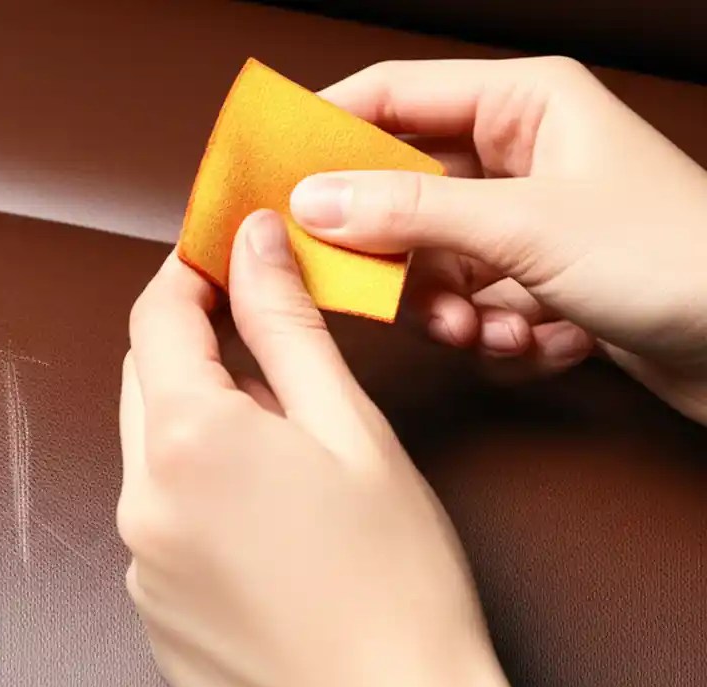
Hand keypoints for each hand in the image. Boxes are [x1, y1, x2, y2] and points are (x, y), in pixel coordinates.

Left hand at [119, 210, 523, 686]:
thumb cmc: (396, 585)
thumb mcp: (350, 432)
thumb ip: (286, 328)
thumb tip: (254, 244)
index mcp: (186, 441)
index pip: (155, 316)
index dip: (190, 272)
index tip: (227, 252)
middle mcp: (139, 499)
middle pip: (144, 379)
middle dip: (195, 348)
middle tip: (272, 350)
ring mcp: (137, 559)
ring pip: (152, 451)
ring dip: (201, 426)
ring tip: (292, 460)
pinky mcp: (149, 607)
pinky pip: (159, 517)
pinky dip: (197, 493)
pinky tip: (268, 524)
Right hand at [291, 56, 706, 422]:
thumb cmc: (675, 257)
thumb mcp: (525, 226)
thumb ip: (408, 210)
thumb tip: (311, 199)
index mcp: (522, 102)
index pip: (391, 96)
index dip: (325, 131)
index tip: (269, 176)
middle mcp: (519, 153)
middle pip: (402, 189)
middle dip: (395, 253)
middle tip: (371, 287)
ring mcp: (529, 219)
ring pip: (432, 258)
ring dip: (448, 306)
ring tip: (485, 328)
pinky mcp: (540, 277)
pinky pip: (472, 300)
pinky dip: (493, 331)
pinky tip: (540, 341)